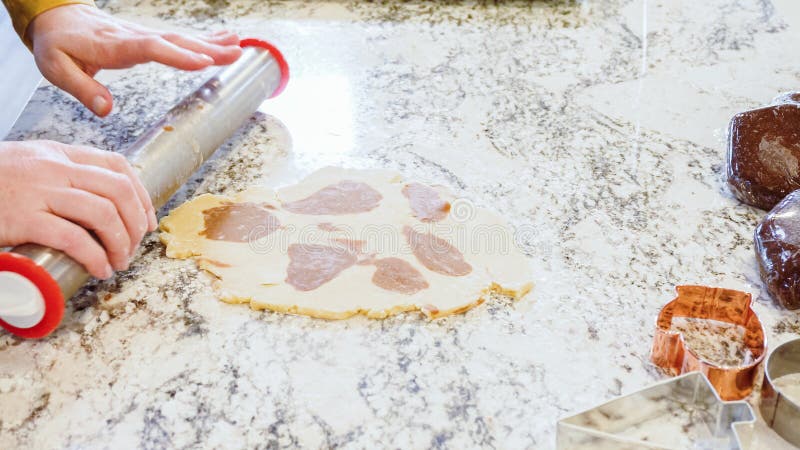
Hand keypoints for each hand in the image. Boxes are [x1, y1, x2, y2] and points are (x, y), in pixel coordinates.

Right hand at [0, 141, 156, 278]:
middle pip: (118, 190)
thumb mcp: (27, 167)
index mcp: (57, 153)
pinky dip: (95, 256)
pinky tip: (100, 269)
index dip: (142, 195)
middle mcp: (53, 167)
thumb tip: (98, 203)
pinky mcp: (23, 217)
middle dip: (137, 222)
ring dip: (121, 243)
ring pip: (103, 213)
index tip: (147, 221)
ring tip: (119, 262)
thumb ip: (59, 176)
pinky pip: (75, 237)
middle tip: (134, 247)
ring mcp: (38, 191)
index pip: (118, 165)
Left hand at [27, 5, 241, 116]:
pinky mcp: (149, 36)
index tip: (202, 62)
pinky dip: (204, 39)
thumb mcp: (55, 69)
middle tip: (234, 54)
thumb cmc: (57, 45)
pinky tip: (225, 40)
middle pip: (174, 41)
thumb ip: (82, 89)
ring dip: (211, 43)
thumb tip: (106, 110)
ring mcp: (143, 34)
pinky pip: (179, 38)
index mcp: (113, 45)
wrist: (56, 18)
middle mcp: (133, 36)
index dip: (177, 55)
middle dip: (205, 48)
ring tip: (238, 48)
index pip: (149, 48)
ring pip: (181, 38)